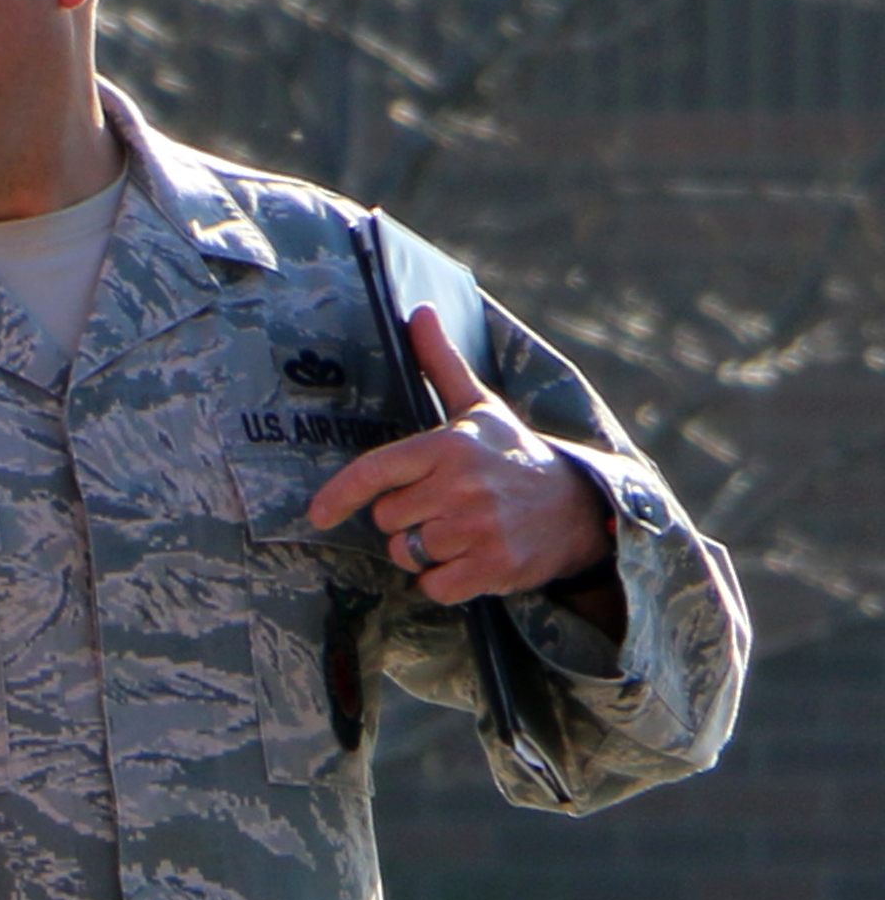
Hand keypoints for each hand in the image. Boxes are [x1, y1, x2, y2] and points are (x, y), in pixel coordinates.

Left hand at [304, 312, 612, 603]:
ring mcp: (477, 528)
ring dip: (424, 551)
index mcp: (449, 447)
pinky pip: (434, 586)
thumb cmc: (514, 454)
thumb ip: (442, 365)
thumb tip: (418, 312)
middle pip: (386, 519)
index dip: (341, 495)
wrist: (582, 504)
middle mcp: (460, 486)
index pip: (375, 472)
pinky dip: (445, 581)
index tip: (318, 513)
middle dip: (405, 519)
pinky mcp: (492, 567)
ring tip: (461, 529)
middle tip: (443, 506)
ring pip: (407, 553)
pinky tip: (471, 558)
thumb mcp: (479, 408)